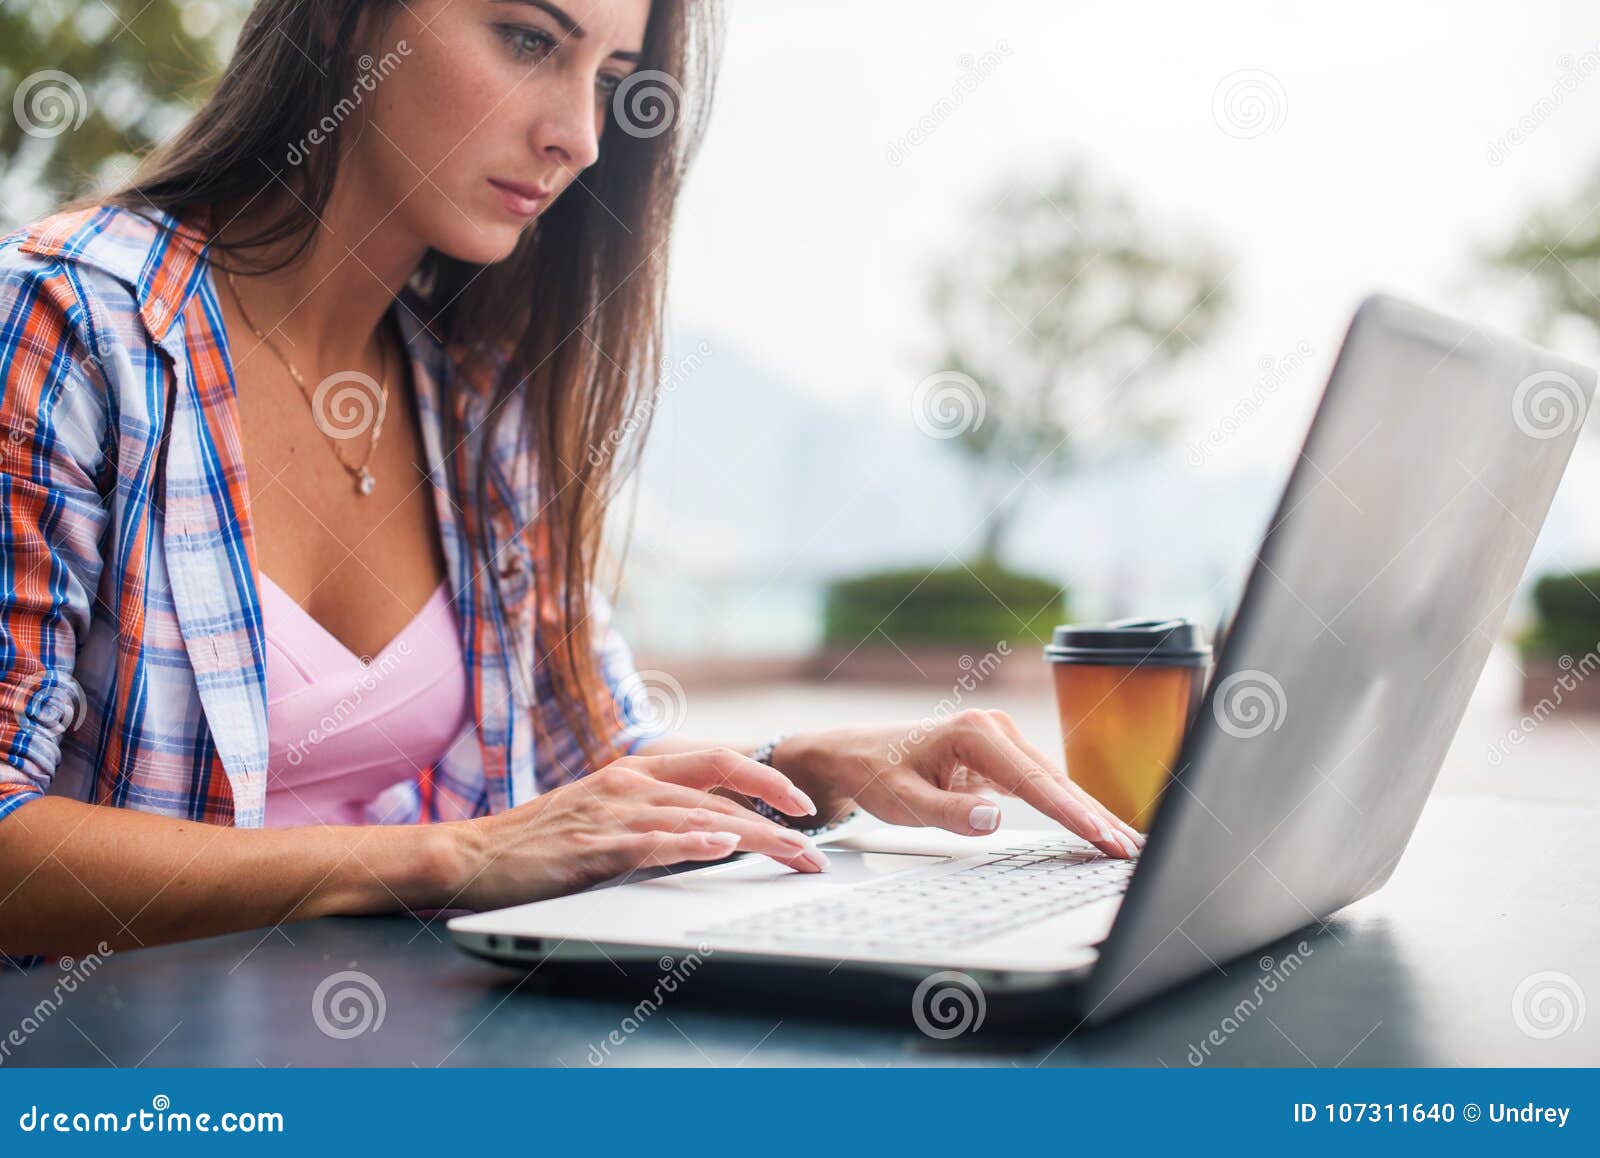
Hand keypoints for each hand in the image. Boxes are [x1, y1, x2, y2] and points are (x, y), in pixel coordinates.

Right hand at [442, 748, 829, 910]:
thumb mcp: (607, 818)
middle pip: (722, 790)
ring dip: (754, 837)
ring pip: (700, 815)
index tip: (804, 806)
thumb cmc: (539, 844)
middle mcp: (630, 783)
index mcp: (636, 771)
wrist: (472, 857)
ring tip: (793, 854)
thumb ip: (658, 819)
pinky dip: (691, 842)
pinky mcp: (593, 844)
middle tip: (815, 848)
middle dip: (777, 819)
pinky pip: (652, 841)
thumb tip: (717, 835)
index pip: (719, 763)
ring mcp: (612, 811)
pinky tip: (722, 846)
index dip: (768, 779)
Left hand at [776, 710, 1144, 857]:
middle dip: (1094, 815)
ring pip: (1054, 782)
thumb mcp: (901, 801)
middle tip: (1129, 850)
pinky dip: (1067, 807)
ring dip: (1088, 813)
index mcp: (975, 733)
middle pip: (1055, 780)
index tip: (1100, 836)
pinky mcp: (1002, 757)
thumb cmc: (876, 774)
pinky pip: (1041, 785)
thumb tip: (994, 821)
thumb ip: (947, 813)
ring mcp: (1001, 741)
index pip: (1034, 782)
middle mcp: (995, 729)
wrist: (857, 756)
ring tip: (1123, 844)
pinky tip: (1092, 828)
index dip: (1071, 812)